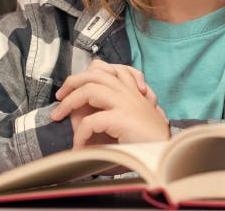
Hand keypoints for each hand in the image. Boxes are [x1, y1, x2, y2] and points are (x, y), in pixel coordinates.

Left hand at [50, 60, 169, 148]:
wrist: (165, 155)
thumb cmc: (145, 142)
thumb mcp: (124, 121)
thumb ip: (105, 112)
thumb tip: (76, 115)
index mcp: (131, 89)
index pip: (105, 68)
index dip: (85, 75)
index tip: (71, 91)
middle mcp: (128, 91)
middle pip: (95, 72)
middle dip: (72, 82)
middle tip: (59, 97)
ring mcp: (126, 102)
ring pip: (90, 89)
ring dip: (70, 102)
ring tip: (59, 115)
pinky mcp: (123, 118)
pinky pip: (92, 121)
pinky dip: (80, 134)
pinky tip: (79, 146)